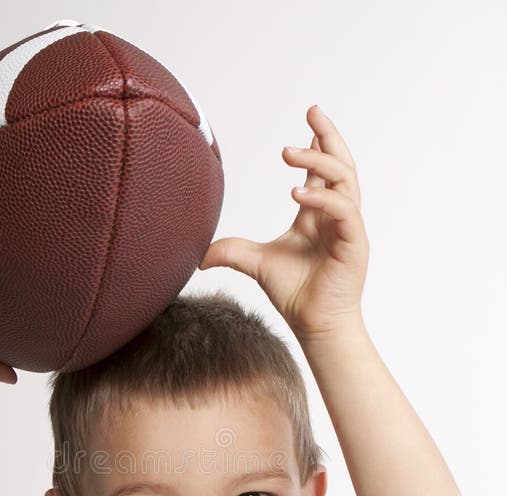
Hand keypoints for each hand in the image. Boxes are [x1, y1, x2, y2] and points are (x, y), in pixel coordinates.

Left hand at [199, 105, 368, 341]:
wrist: (315, 325)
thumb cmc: (295, 294)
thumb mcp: (256, 263)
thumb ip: (232, 252)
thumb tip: (199, 257)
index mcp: (318, 216)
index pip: (323, 172)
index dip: (318, 145)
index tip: (308, 120)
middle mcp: (337, 217)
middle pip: (342, 165)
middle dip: (329, 136)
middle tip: (313, 112)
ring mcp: (349, 228)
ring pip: (345, 180)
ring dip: (319, 162)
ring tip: (289, 152)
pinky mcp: (354, 243)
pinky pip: (343, 210)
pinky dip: (321, 198)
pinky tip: (295, 193)